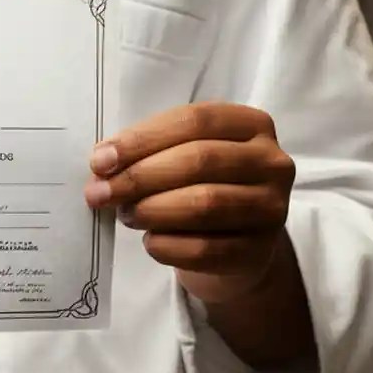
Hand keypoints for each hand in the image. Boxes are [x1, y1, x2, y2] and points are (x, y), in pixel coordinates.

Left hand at [85, 102, 295, 303]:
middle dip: (139, 176)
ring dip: (151, 210)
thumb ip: (148, 151)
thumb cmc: (200, 185)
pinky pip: (205, 248)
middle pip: (198, 160)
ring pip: (204, 204)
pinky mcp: (260, 252)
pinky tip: (150, 241)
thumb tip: (102, 164)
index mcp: (251, 124)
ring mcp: (272, 208)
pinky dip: (167, 245)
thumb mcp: (181, 155)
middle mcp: (272, 162)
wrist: (235, 244)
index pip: (194, 121)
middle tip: (100, 193)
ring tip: (126, 215)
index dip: (142, 139)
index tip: (100, 160)